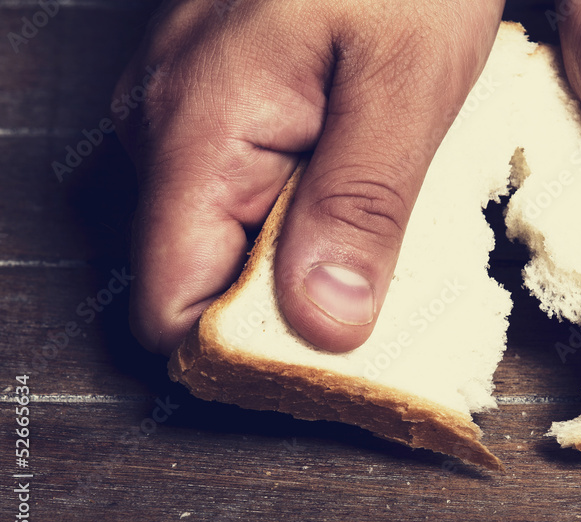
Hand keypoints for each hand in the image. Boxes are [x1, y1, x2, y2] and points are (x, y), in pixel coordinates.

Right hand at [115, 0, 504, 354]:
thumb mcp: (406, 84)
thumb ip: (360, 204)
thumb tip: (323, 323)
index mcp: (198, 134)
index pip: (171, 306)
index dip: (243, 358)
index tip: (328, 371)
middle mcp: (166, 132)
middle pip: (195, 284)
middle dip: (282, 320)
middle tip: (378, 317)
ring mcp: (186, 119)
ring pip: (221, 245)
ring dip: (298, 272)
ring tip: (381, 257)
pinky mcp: (220, 109)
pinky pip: (241, 198)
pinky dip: (299, 224)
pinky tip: (360, 209)